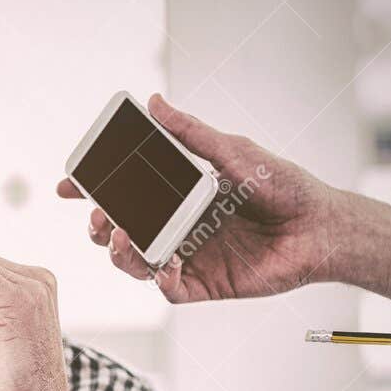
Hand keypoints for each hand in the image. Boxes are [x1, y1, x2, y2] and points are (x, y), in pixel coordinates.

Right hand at [56, 93, 338, 302]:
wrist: (320, 227)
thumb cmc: (284, 185)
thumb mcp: (233, 151)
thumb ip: (191, 133)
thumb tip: (155, 102)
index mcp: (178, 194)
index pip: (124, 193)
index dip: (92, 191)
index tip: (69, 186)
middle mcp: (177, 225)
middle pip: (120, 230)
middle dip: (98, 225)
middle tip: (97, 218)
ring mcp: (188, 255)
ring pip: (135, 261)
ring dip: (120, 252)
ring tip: (121, 238)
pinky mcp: (204, 283)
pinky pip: (168, 288)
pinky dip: (158, 278)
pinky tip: (164, 264)